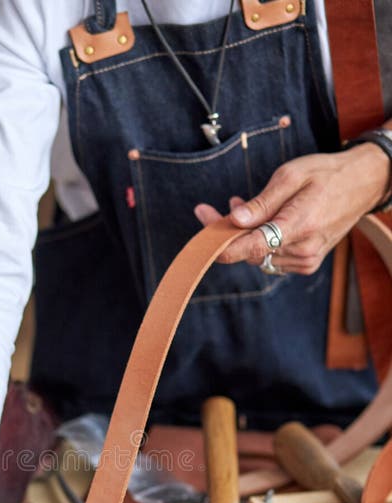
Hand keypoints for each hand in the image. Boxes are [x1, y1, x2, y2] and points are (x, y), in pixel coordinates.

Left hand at [195, 143, 390, 273]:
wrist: (362, 185)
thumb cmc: (326, 174)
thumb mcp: (291, 176)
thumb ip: (262, 202)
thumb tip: (235, 220)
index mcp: (299, 225)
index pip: (252, 247)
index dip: (223, 246)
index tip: (203, 236)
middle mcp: (302, 250)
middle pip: (250, 252)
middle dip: (229, 233)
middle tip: (213, 209)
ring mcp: (305, 260)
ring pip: (259, 256)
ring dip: (245, 235)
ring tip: (240, 206)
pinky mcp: (305, 264)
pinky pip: (271, 258)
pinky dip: (260, 242)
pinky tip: (260, 221)